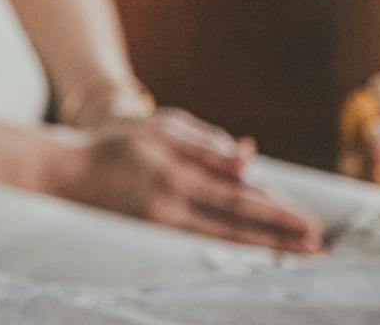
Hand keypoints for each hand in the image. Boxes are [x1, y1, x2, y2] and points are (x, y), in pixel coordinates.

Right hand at [45, 107, 324, 253]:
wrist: (64, 173)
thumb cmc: (119, 143)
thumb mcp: (166, 129)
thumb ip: (208, 145)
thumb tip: (250, 157)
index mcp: (179, 177)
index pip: (241, 200)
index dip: (277, 213)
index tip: (309, 222)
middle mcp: (171, 207)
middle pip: (236, 225)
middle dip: (278, 236)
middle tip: (315, 246)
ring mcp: (159, 224)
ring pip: (220, 237)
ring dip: (259, 244)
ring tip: (293, 251)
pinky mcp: (150, 233)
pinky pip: (199, 239)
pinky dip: (228, 242)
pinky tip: (249, 245)